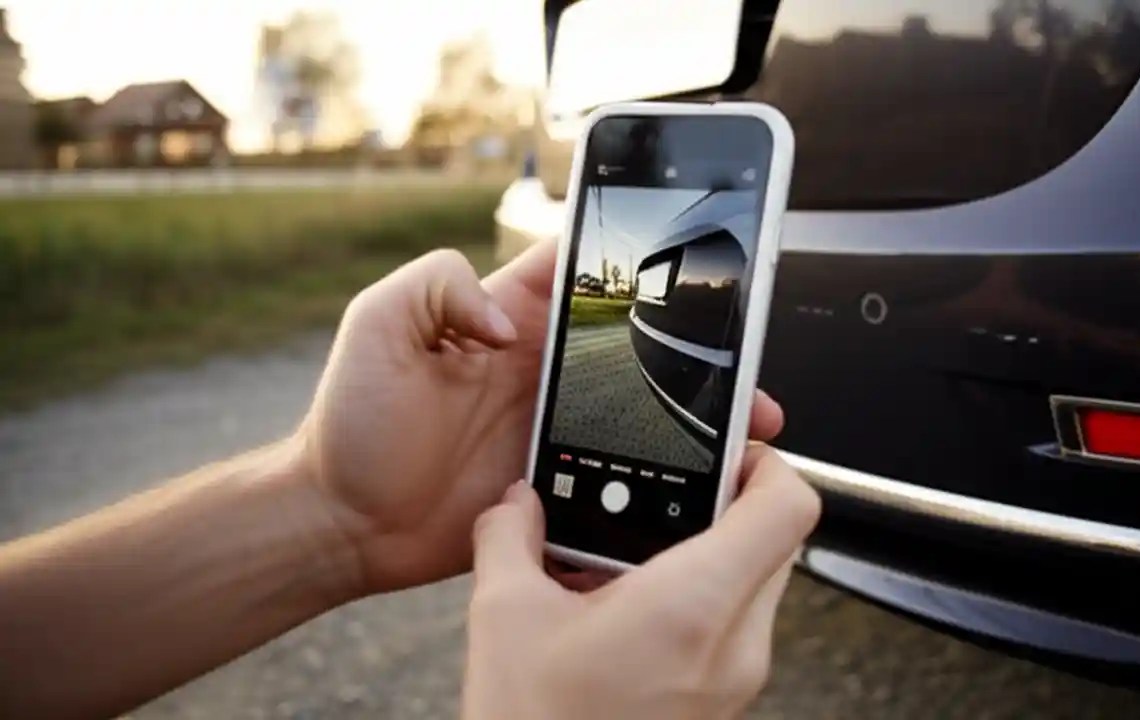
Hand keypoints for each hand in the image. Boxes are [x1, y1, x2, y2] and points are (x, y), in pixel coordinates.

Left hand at [297, 243, 785, 594]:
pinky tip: (698, 477)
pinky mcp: (557, 479)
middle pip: (633, 338)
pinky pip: (622, 469)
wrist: (344, 521)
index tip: (683, 243)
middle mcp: (540, 367)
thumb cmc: (350, 422)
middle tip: (740, 350)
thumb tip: (508, 318)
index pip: (578, 266)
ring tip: (745, 420)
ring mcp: (553, 425)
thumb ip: (436, 287)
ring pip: (643, 405)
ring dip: (694, 410)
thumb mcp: (374, 323)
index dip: (628, 248)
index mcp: (506, 317)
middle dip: (691, 339)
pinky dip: (663, 472)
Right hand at [463, 446, 820, 719]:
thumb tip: (516, 503)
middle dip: (727, 506)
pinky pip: (737, 625)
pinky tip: (631, 607)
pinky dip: (700, 599)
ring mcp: (736, 681)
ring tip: (637, 557)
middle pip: (778, 539)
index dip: (768, 462)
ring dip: (711, 553)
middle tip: (669, 496)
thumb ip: (509, 536)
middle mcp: (735, 645)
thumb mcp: (503, 617)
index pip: (789, 506)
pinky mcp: (724, 704)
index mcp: (693, 606)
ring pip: (759, 582)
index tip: (729, 451)